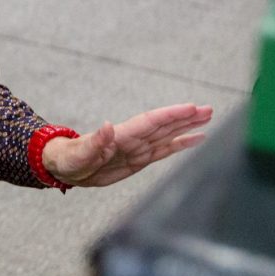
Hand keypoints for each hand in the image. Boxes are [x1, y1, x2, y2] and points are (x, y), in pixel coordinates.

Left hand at [40, 103, 212, 187]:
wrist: (65, 168)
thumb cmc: (69, 159)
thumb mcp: (79, 153)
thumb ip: (95, 142)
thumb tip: (107, 126)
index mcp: (121, 136)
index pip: (151, 122)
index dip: (171, 115)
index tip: (191, 108)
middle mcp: (133, 139)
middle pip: (165, 125)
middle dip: (186, 117)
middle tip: (209, 110)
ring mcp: (138, 148)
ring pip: (168, 134)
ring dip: (188, 126)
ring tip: (208, 118)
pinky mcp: (140, 159)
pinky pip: (164, 150)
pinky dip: (181, 144)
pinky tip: (197, 138)